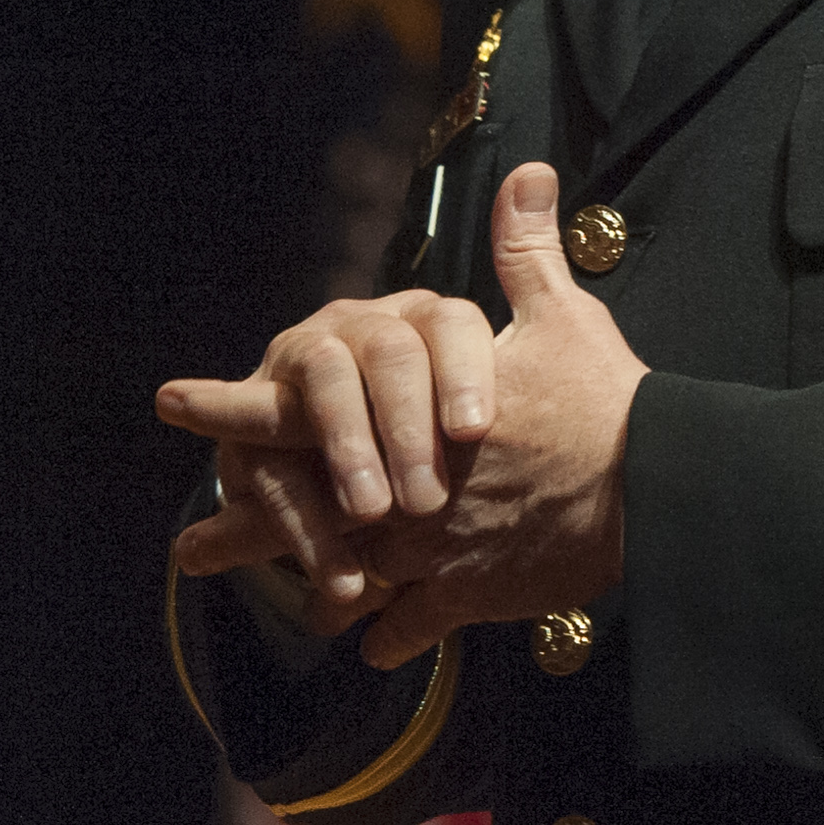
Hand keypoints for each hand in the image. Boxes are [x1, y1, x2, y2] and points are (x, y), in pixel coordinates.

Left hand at [161, 164, 645, 658]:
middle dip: (248, 530)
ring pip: (350, 580)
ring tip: (277, 607)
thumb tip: (524, 177)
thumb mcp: (562, 318)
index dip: (230, 408)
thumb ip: (525, 253)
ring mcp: (429, 552)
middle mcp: (400, 491)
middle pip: (305, 515)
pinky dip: (388, 635)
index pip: (299, 409)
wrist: (652, 495)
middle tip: (192, 548)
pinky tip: (369, 647)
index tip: (171, 402)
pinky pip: (412, 625)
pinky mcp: (470, 596)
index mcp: (406, 416)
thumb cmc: (605, 403)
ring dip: (314, 591)